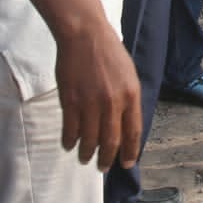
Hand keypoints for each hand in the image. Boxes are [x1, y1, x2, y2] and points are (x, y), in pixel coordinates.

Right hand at [54, 15, 142, 169]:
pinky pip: (70, 130)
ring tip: (85, 158)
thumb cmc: (108, 52)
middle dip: (107, 160)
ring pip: (89, 140)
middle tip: (103, 167)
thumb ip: (128, 99)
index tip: (127, 164)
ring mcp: (90, 103)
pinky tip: (69, 145)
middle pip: (111, 142)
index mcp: (130, 95)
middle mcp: (112, 102)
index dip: (130, 152)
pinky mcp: (70, 101)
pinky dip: (70, 141)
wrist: (84, 34)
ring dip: (87, 154)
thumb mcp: (129, 74)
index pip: (133, 133)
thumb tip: (126, 125)